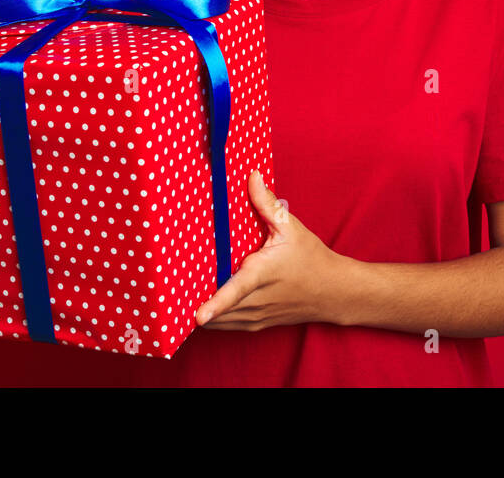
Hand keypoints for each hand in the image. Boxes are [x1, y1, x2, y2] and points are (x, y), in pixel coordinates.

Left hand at [195, 171, 349, 330]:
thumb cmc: (311, 258)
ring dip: (201, 311)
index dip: (216, 304)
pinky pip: (226, 326)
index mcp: (262, 274)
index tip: (198, 315)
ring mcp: (255, 316)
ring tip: (180, 296)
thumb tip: (252, 176)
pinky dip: (212, 319)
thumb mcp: (291, 227)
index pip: (236, 291)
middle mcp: (257, 301)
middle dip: (193, 302)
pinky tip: (199, 304)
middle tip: (169, 291)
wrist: (333, 291)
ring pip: (219, 322)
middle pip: (218, 310)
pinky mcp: (255, 325)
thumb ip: (267, 203)